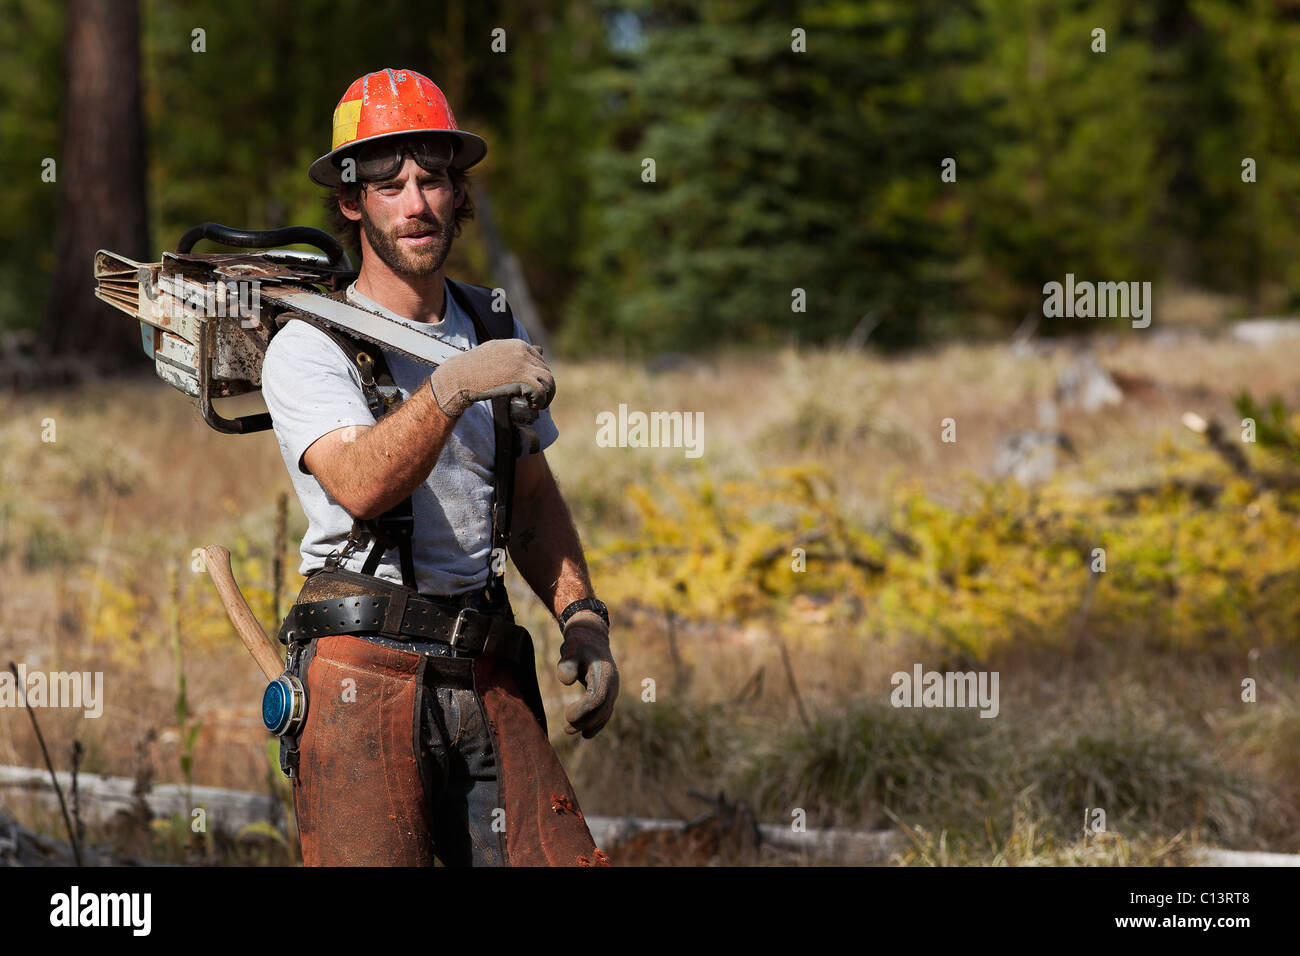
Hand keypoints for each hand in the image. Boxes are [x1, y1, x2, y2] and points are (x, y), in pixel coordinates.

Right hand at [429, 339, 554, 417]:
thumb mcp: (494, 351)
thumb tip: (539, 350)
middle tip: (536, 399)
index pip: (540, 359)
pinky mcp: (522, 380)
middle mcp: (523, 351)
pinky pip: (541, 392)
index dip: (538, 375)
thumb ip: (513, 352)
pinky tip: (533, 406)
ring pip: (549, 381)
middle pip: (545, 370)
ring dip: (546, 395)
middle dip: (544, 386)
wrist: (459, 376)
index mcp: (518, 344)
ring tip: (538, 404)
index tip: (532, 387)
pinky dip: (540, 402)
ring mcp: (523, 365)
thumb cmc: (472, 367)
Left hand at [555, 611, 618, 737]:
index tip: (567, 715)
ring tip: (570, 730)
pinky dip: (596, 724)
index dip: (583, 711)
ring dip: (589, 725)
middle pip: (602, 710)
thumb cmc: (579, 645)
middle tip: (566, 729)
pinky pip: (605, 712)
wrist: (591, 638)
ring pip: (605, 713)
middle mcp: (613, 683)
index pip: (597, 699)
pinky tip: (586, 734)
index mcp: (604, 674)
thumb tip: (566, 681)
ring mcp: (612, 689)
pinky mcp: (608, 693)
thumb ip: (567, 663)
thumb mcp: (571, 649)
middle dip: (585, 722)